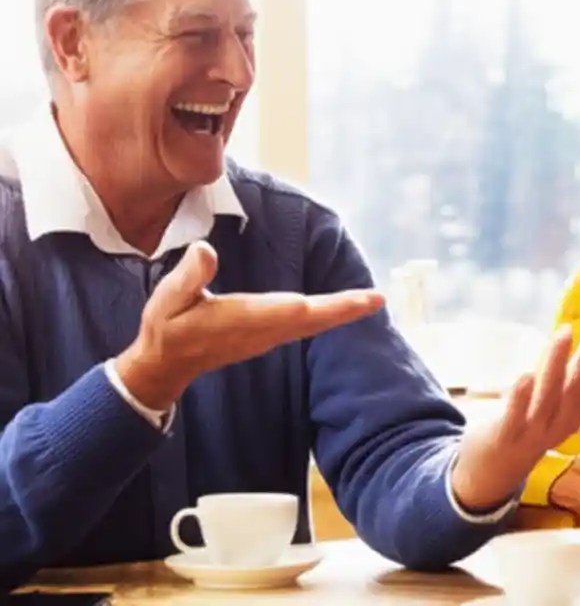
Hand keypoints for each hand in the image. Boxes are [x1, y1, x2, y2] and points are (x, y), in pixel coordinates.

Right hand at [116, 241, 383, 410]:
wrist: (167, 364)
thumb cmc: (167, 328)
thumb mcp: (168, 299)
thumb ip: (189, 277)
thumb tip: (205, 250)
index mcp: (242, 319)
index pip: (288, 311)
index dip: (316, 306)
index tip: (341, 300)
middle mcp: (262, 330)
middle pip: (311, 320)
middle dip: (344, 309)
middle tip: (378, 299)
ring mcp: (268, 336)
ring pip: (312, 324)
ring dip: (342, 312)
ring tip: (373, 300)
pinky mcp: (270, 335)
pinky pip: (306, 325)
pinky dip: (329, 315)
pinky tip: (346, 307)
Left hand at [451, 325, 579, 511]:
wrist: (496, 469)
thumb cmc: (530, 420)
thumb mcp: (558, 396)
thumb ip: (579, 368)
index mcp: (577, 408)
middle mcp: (562, 420)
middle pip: (579, 390)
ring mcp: (534, 429)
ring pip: (548, 397)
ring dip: (556, 364)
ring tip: (565, 334)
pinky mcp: (506, 435)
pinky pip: (514, 416)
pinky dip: (520, 398)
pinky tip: (525, 376)